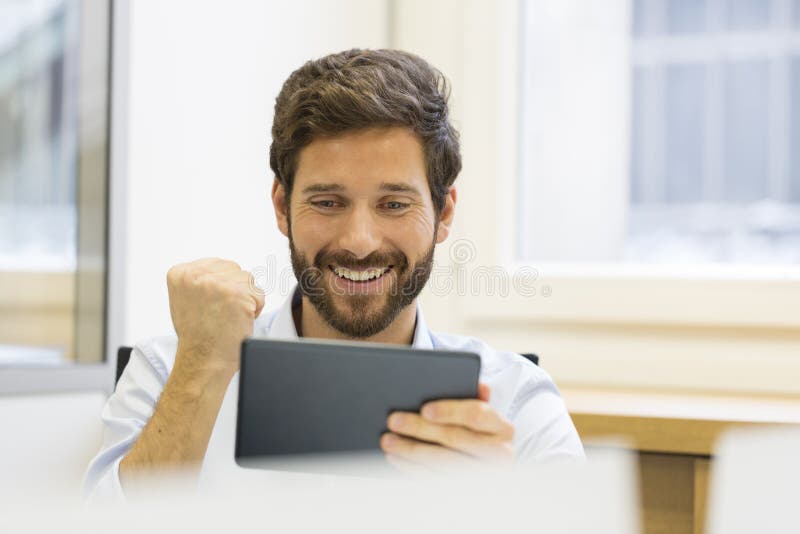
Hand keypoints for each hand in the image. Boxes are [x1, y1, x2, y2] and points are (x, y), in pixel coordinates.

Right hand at [166, 258, 264, 372]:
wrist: (203, 361)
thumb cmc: (198, 336)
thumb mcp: (186, 299)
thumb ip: (200, 280)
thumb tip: (223, 269)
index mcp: (180, 273)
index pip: (218, 265)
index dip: (222, 288)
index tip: (211, 306)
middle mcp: (196, 275)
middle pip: (234, 270)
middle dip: (235, 291)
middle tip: (221, 314)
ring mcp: (216, 283)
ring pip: (248, 281)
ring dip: (246, 300)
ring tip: (228, 318)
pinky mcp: (237, 294)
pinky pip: (259, 295)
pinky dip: (255, 309)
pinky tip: (238, 321)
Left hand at [380, 383, 513, 471]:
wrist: (488, 465)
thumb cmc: (477, 431)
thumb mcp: (480, 413)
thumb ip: (474, 395)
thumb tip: (478, 385)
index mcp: (502, 427)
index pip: (477, 414)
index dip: (450, 411)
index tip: (425, 409)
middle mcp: (499, 453)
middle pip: (455, 438)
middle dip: (421, 428)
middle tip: (394, 420)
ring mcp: (483, 475)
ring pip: (443, 462)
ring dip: (411, 450)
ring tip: (388, 440)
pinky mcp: (465, 490)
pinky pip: (435, 480)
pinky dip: (412, 468)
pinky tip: (396, 458)